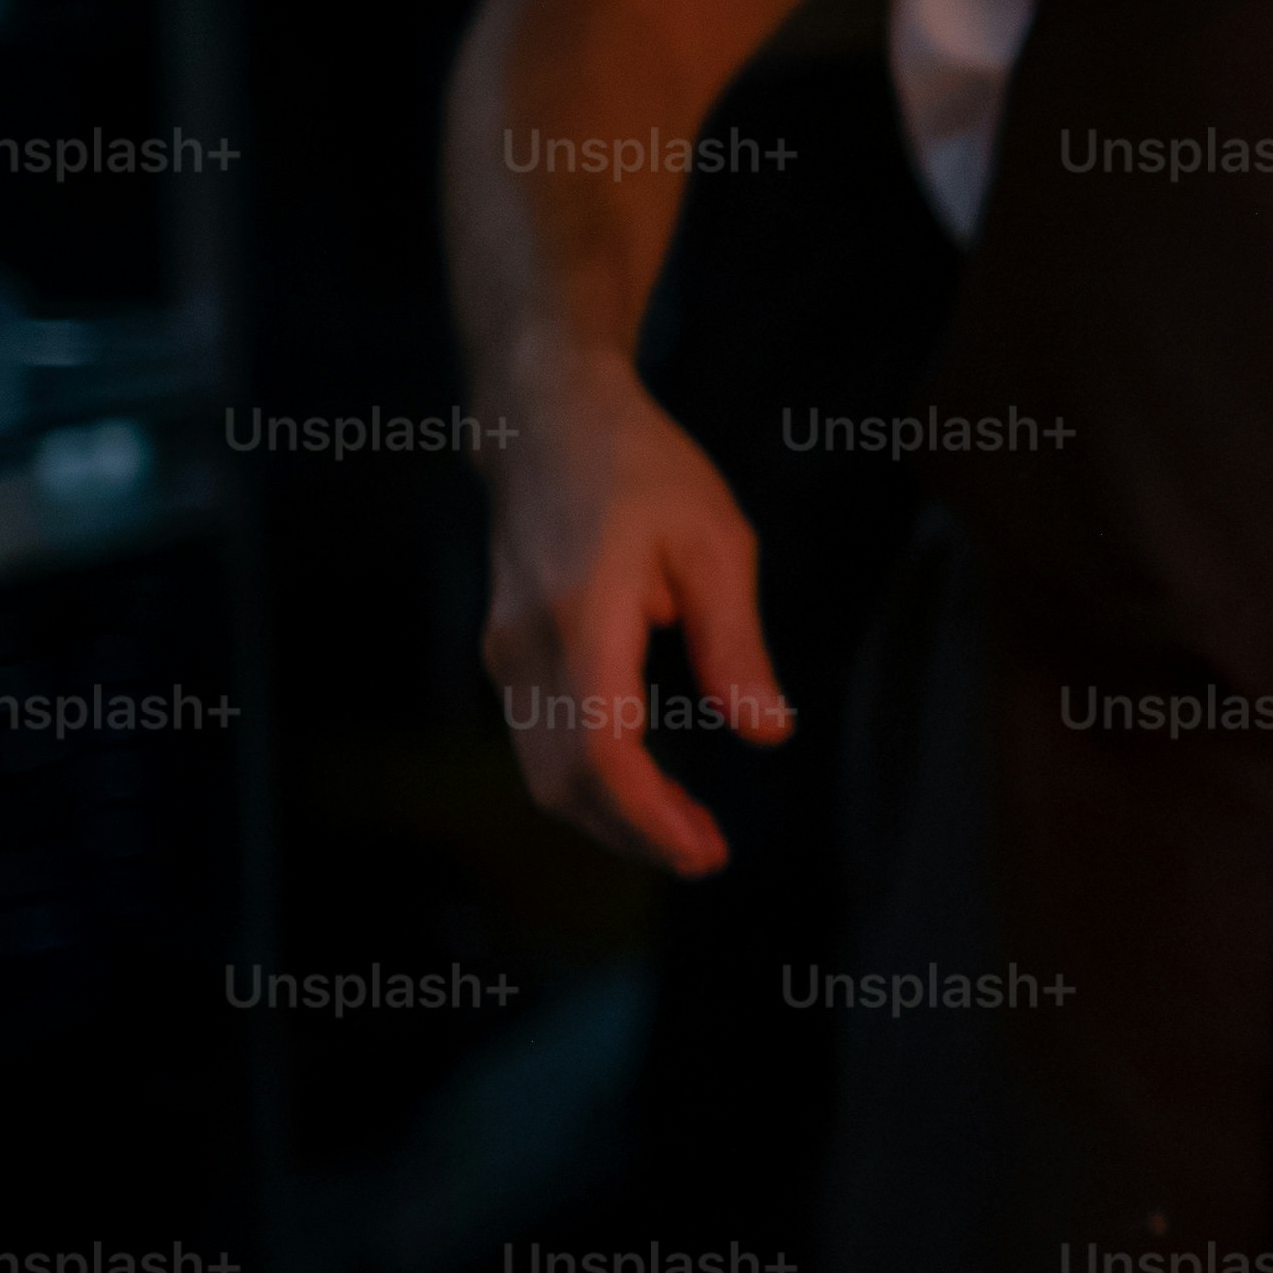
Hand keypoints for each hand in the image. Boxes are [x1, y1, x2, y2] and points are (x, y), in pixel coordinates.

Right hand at [478, 362, 786, 875]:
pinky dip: (590, 781)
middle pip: (562, 780)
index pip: (599, 752)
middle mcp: (525, 646)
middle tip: (707, 855)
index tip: (703, 852)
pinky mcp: (506, 652)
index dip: (648, 818)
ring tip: (687, 831)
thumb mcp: (715, 542)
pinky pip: (540, 741)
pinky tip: (647, 786)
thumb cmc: (639, 467)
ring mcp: (504, 652)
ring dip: (611, 814)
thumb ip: (736, 644)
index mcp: (580, 617)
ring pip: (543, 770)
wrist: (545, 417)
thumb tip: (767, 733)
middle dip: (633, 833)